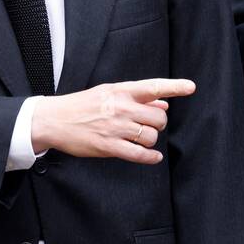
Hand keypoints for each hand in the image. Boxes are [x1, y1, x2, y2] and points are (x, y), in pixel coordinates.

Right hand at [30, 78, 195, 163]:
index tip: (190, 87)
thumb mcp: (108, 93)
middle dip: (159, 123)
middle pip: (158, 117)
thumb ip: (137, 98)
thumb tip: (162, 102)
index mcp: (120, 91)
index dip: (174, 86)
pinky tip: (153, 157)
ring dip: (151, 140)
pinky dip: (150, 157)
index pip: (153, 86)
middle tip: (151, 125)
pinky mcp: (108, 146)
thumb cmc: (81, 105)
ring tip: (141, 138)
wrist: (53, 120)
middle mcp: (120, 107)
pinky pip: (138, 154)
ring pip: (151, 136)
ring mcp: (115, 127)